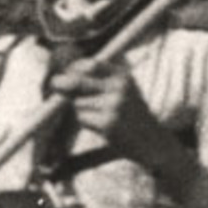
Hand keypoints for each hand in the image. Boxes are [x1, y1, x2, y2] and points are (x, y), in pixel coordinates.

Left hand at [48, 57, 177, 174]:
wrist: (154, 142)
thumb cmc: (134, 116)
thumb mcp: (124, 91)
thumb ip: (101, 81)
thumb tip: (64, 77)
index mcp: (123, 77)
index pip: (91, 65)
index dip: (73, 68)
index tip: (65, 72)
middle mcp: (119, 88)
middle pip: (78, 81)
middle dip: (62, 83)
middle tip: (53, 84)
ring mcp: (113, 105)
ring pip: (78, 103)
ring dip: (80, 109)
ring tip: (97, 116)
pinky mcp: (108, 123)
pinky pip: (82, 118)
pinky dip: (84, 121)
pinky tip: (99, 126)